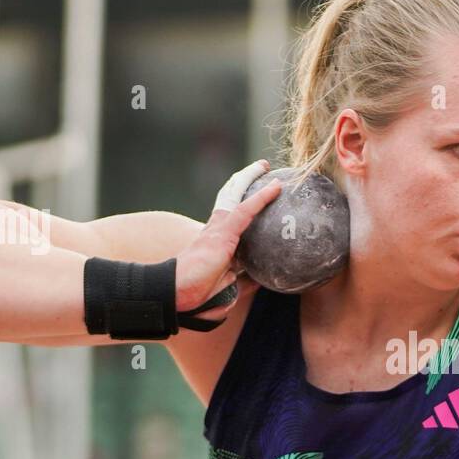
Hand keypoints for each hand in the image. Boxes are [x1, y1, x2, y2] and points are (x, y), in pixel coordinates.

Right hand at [175, 159, 281, 322]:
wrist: (181, 292)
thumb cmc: (199, 293)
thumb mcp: (229, 286)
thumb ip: (244, 279)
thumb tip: (262, 279)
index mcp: (216, 239)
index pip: (232, 214)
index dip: (244, 202)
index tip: (258, 195)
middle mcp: (216, 227)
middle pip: (231, 196)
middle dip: (245, 180)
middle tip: (262, 171)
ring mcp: (218, 227)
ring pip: (236, 193)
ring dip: (250, 176)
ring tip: (264, 165)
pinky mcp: (224, 232)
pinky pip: (247, 209)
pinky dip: (263, 196)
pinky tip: (277, 186)